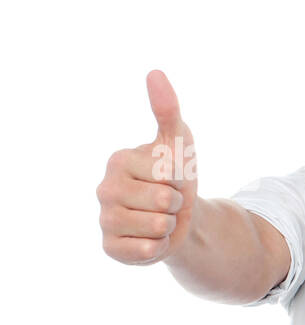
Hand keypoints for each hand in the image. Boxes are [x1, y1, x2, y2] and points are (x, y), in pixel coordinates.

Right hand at [97, 70, 197, 264]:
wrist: (178, 218)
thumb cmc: (176, 177)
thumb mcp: (178, 143)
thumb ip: (168, 110)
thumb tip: (155, 73)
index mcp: (118, 160)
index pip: (166, 173)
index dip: (181, 179)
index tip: (171, 179)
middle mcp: (104, 188)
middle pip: (163, 201)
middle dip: (176, 204)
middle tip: (167, 202)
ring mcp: (104, 219)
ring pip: (157, 226)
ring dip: (170, 226)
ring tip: (160, 219)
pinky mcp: (111, 247)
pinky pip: (146, 251)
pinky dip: (159, 248)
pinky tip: (151, 239)